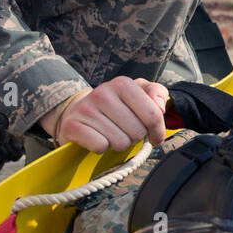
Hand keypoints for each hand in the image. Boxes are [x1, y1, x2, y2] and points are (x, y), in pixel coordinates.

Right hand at [41, 75, 168, 151]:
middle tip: (126, 131)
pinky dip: (102, 148)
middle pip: (137, 132)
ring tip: (112, 133)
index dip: (158, 131)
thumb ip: (157, 93)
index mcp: (123, 84)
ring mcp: (86, 109)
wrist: (78, 110)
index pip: (153, 115)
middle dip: (135, 137)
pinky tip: (98, 138)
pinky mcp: (72, 126)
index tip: (154, 136)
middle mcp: (103, 93)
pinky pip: (100, 146)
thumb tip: (160, 107)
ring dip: (119, 143)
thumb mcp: (139, 93)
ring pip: (120, 142)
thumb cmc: (115, 105)